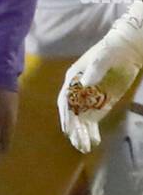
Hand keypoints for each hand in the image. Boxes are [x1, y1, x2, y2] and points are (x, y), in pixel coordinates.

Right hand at [57, 38, 138, 153]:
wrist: (128, 47)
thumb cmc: (113, 49)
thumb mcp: (104, 57)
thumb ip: (95, 68)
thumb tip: (86, 84)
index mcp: (74, 78)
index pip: (66, 100)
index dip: (66, 115)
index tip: (68, 128)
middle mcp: (78, 90)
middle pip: (73, 112)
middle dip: (74, 128)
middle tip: (77, 143)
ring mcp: (90, 96)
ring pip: (82, 117)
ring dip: (82, 132)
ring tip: (84, 147)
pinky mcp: (102, 100)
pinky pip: (94, 117)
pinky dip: (93, 129)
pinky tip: (94, 140)